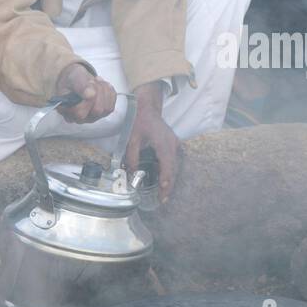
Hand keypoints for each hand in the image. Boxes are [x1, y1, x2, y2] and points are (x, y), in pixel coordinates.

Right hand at [55, 62, 116, 123]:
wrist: (78, 79)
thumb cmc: (73, 80)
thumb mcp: (73, 78)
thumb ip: (80, 86)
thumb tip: (91, 94)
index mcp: (67, 111)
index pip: (80, 113)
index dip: (87, 99)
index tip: (89, 83)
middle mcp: (80, 119)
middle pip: (96, 111)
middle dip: (98, 92)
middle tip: (92, 80)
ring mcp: (93, 117)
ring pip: (106, 108)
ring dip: (104, 90)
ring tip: (97, 80)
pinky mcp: (103, 113)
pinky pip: (112, 105)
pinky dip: (110, 92)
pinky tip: (103, 84)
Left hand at [124, 82, 179, 201]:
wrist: (147, 106)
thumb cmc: (139, 121)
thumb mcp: (132, 139)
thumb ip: (132, 157)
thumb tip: (131, 174)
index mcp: (163, 142)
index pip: (167, 166)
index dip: (166, 181)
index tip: (163, 193)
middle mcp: (172, 144)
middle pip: (173, 168)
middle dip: (169, 185)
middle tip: (162, 199)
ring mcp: (174, 143)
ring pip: (175, 165)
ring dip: (170, 179)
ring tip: (163, 193)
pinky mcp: (173, 144)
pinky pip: (173, 160)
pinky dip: (169, 171)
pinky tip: (164, 180)